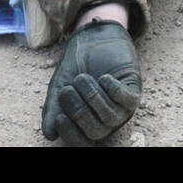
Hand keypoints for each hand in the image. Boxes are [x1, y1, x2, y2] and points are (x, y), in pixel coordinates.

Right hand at [42, 21, 141, 144]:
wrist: (92, 39)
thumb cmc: (77, 66)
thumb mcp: (60, 85)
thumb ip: (53, 107)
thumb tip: (50, 134)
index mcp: (88, 124)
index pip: (83, 143)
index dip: (71, 135)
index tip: (60, 117)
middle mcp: (106, 121)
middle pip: (96, 131)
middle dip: (79, 111)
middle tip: (68, 89)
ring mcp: (121, 109)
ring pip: (110, 117)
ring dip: (93, 96)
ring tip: (82, 78)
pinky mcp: (133, 93)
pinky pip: (127, 101)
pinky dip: (113, 90)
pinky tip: (104, 77)